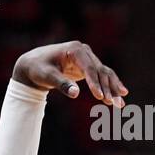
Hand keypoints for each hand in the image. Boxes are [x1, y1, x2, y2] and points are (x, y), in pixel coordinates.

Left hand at [13, 41, 127, 106]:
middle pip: (100, 71)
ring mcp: (88, 58)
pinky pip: (101, 76)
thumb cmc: (38, 69)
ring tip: (120, 104)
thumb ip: (62, 84)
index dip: (95, 83)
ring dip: (113, 89)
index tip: (100, 97)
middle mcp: (84, 51)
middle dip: (109, 88)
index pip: (89, 68)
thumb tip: (76, 93)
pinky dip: (110, 86)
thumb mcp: (47, 77)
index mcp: (75, 49)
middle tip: (116, 104)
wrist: (33, 64)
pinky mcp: (88, 66)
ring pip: (104, 74)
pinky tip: (121, 93)